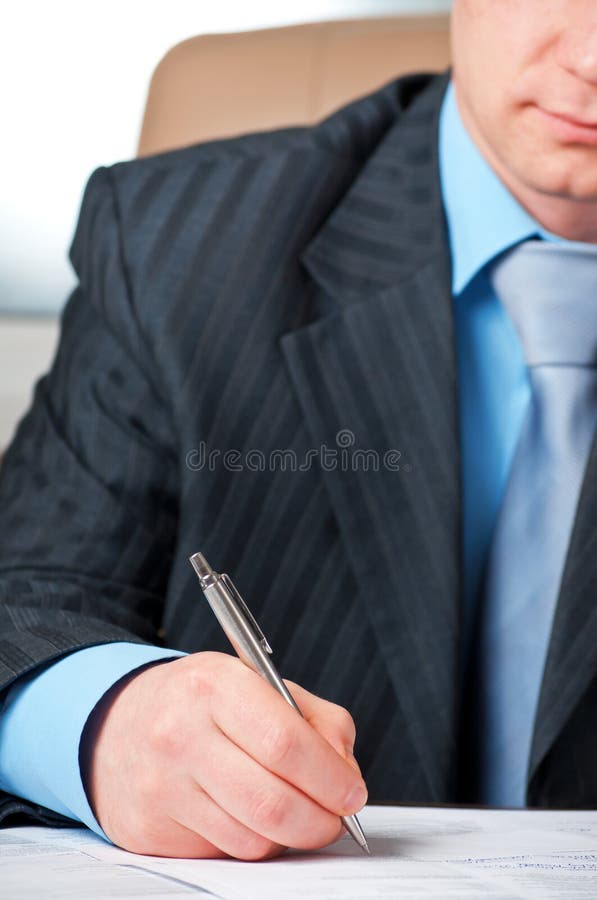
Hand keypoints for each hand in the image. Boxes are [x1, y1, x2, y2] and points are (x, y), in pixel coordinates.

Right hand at [83, 651, 366, 859]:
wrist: (114, 724)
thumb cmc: (200, 703)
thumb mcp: (257, 683)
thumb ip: (315, 719)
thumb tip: (345, 774)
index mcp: (213, 685)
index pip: (285, 743)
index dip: (330, 777)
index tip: (352, 791)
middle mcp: (180, 734)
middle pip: (272, 803)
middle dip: (320, 820)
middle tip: (336, 817)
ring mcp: (160, 786)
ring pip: (251, 840)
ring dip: (287, 835)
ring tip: (290, 811)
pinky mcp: (148, 830)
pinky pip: (223, 853)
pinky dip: (249, 841)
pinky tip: (245, 815)